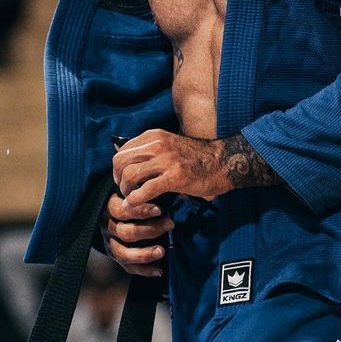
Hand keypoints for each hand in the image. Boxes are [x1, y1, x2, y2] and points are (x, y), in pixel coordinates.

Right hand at [100, 189, 174, 278]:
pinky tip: (160, 270)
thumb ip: (147, 192)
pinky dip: (145, 270)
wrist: (120, 212)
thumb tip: (170, 192)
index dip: (140, 211)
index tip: (160, 209)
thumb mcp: (136, 192)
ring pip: (124, 253)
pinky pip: (129, 268)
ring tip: (162, 251)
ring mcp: (110, 243)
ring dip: (145, 254)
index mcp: (109, 207)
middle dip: (150, 230)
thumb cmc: (135, 198)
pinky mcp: (116, 257)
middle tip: (170, 224)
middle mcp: (107, 227)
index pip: (121, 210)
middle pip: (125, 233)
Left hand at [112, 129, 230, 207]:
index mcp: (153, 136)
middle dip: (118, 180)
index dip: (118, 169)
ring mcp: (166, 160)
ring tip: (132, 199)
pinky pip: (146, 190)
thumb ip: (150, 151)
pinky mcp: (174, 177)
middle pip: (120, 162)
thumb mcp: (169, 145)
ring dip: (126, 191)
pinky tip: (138, 205)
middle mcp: (157, 145)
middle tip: (125, 191)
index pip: (122, 151)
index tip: (123, 180)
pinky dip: (136, 201)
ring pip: (130, 175)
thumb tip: (128, 162)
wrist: (222, 162)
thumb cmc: (195, 158)